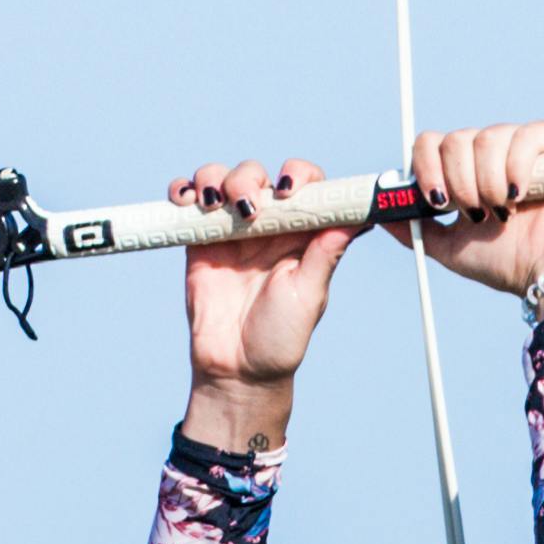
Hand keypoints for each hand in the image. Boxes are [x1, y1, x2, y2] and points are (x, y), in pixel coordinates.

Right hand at [178, 160, 351, 452]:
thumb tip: (361, 215)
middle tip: (247, 208)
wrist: (236, 369)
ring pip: (220, 178)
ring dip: (214, 179)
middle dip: (248, 179)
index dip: (298, 174)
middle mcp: (268, 224)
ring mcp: (231, 228)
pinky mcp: (199, 239)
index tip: (288, 189)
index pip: (305, 184)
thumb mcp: (309, 294)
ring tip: (212, 204)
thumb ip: (327, 253)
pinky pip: (187, 200)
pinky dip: (182, 189)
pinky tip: (186, 201)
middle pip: (258, 174)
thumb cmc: (281, 337)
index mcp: (302, 232)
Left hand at [405, 120, 543, 306]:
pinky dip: (518, 166)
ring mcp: (530, 146)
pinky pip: (529, 135)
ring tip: (502, 212)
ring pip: (489, 137)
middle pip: (457, 138)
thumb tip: (380, 213)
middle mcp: (497, 151)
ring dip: (487, 181)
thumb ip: (416, 228)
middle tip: (476, 213)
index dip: (427, 167)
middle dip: (460, 181)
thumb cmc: (505, 264)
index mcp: (470, 169)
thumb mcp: (450, 247)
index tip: (437, 202)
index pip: (434, 141)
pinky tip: (519, 195)